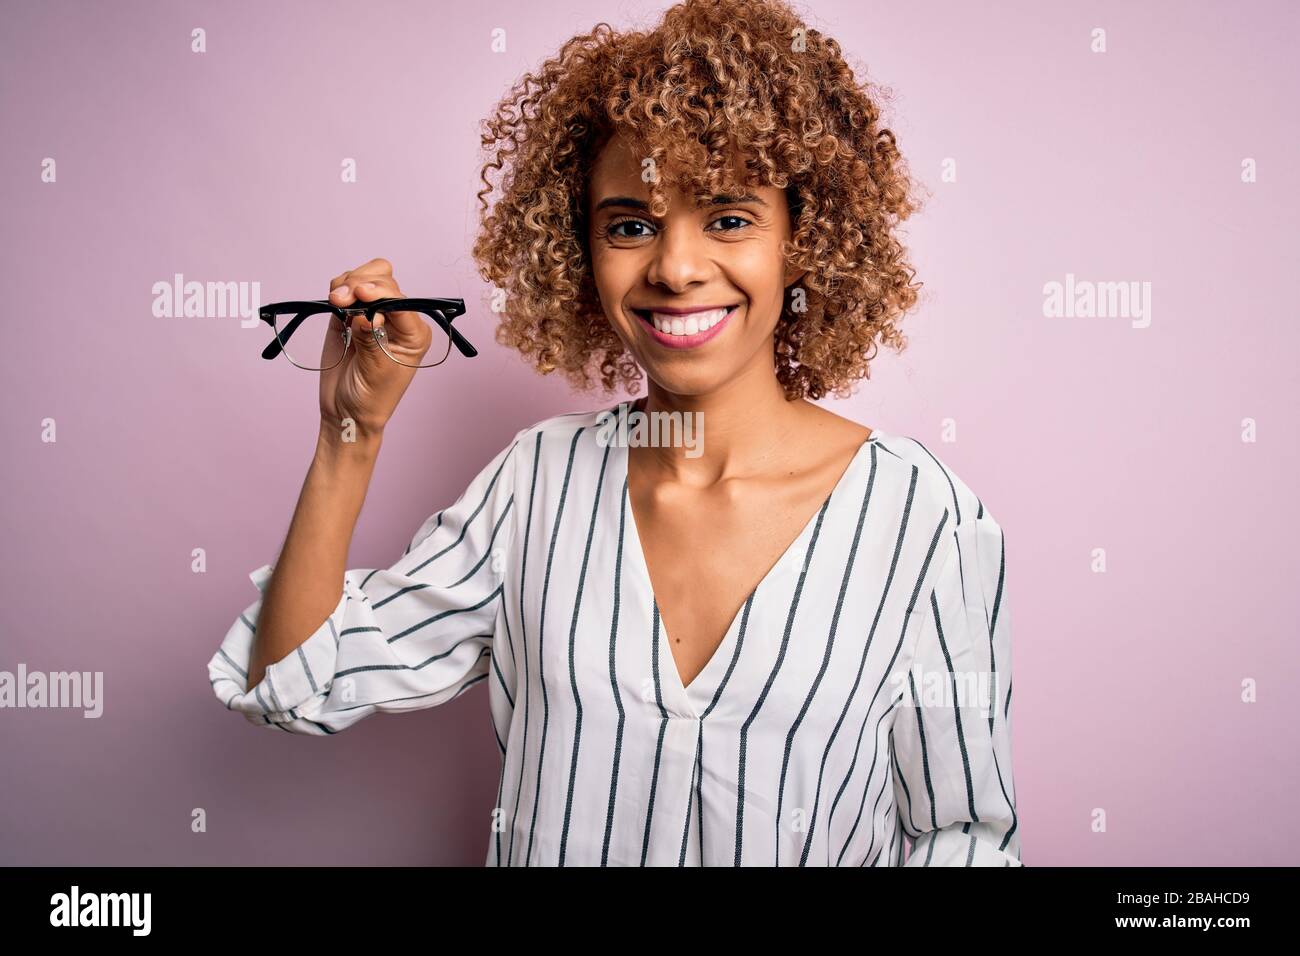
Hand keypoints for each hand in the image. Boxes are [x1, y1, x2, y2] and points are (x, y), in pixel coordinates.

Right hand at [316, 258, 432, 442]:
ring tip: (335, 302)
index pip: (400, 300)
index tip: (360, 294)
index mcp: (414, 333)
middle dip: (360, 284)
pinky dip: (338, 288)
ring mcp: (373, 313)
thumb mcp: (376, 370)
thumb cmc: (372, 397)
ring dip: (347, 283)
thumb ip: (370, 339)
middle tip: (340, 300)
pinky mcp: (350, 314)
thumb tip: (363, 315)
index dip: (380, 292)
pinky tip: (334, 303)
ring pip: (365, 277)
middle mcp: (397, 319)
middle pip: (383, 280)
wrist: (347, 411)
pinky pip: (345, 287)